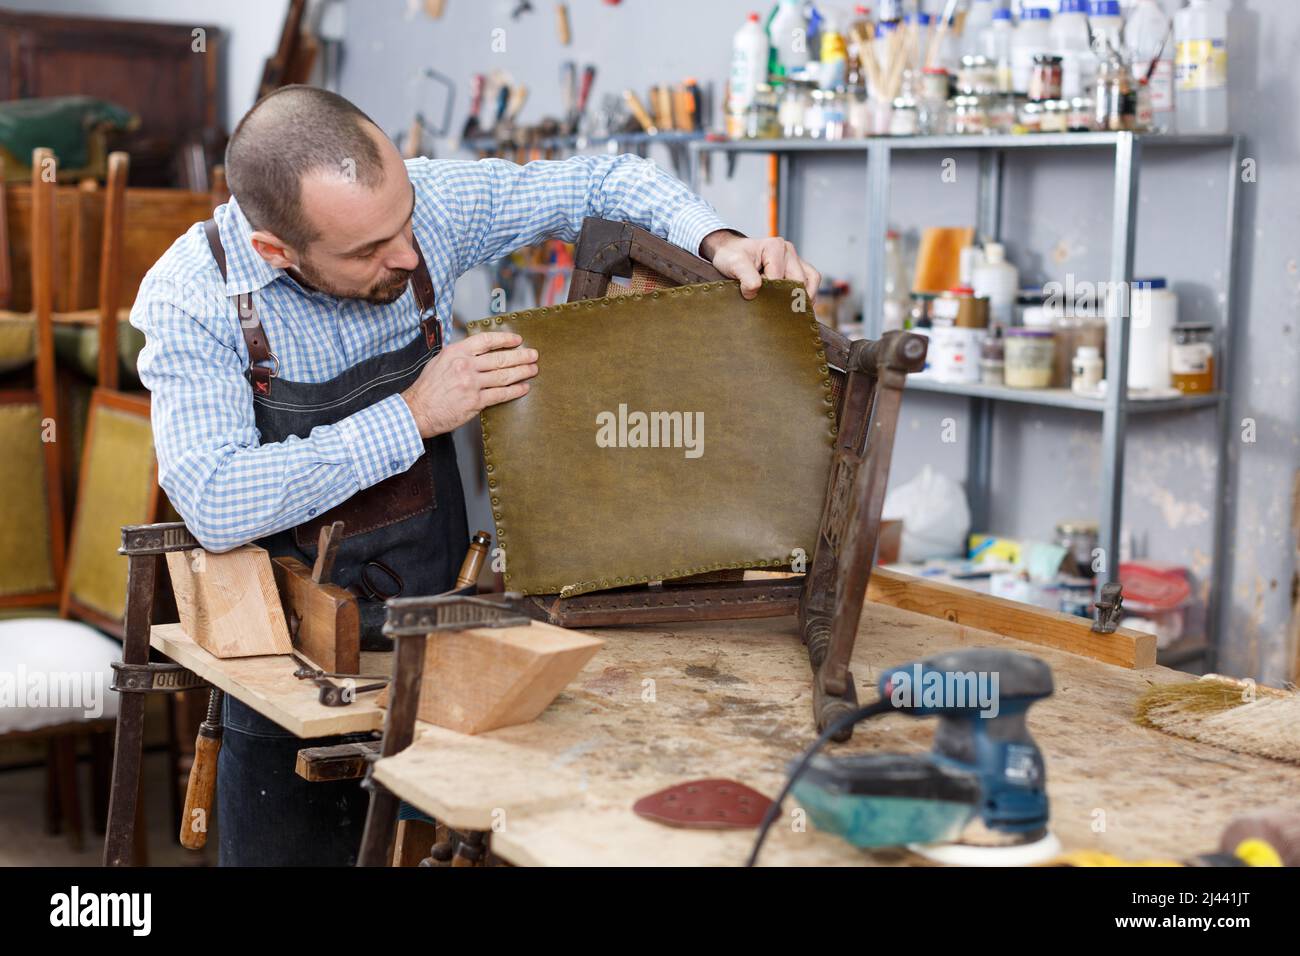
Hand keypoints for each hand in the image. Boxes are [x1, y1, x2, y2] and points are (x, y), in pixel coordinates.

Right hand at [400, 332, 537, 437]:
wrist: (418, 410)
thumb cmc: (428, 387)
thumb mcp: (440, 361)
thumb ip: (460, 354)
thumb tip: (478, 350)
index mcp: (456, 352)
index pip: (486, 340)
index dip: (505, 339)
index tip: (518, 340)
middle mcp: (465, 365)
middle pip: (500, 358)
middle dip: (521, 356)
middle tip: (533, 355)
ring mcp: (471, 384)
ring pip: (503, 376)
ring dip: (522, 372)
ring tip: (533, 370)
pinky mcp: (475, 401)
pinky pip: (500, 394)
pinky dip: (515, 391)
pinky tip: (523, 388)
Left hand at [701, 230, 821, 303]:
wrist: (731, 252)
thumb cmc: (732, 256)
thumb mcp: (734, 264)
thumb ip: (746, 277)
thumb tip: (755, 292)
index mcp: (774, 247)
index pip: (778, 277)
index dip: (768, 291)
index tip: (754, 295)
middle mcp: (788, 250)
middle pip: (799, 280)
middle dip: (788, 297)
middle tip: (777, 312)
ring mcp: (795, 258)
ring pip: (811, 279)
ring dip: (804, 297)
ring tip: (795, 312)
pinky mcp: (798, 266)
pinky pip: (811, 279)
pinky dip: (809, 293)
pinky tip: (800, 306)